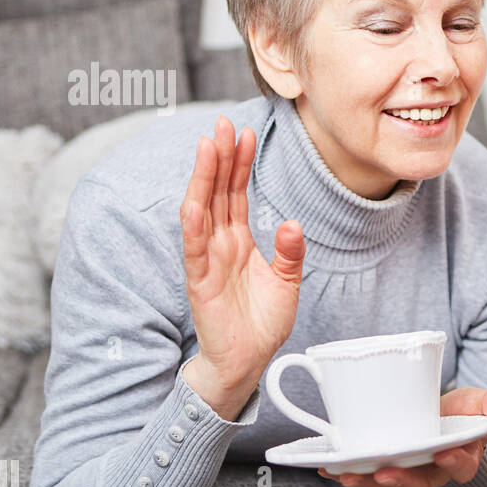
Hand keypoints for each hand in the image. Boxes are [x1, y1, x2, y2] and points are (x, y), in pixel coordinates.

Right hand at [180, 116, 305, 415]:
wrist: (247, 361)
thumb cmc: (261, 322)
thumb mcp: (287, 280)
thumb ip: (289, 251)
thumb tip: (292, 222)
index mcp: (239, 241)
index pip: (236, 194)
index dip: (239, 164)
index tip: (245, 134)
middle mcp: (220, 245)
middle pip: (218, 193)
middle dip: (221, 159)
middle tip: (224, 125)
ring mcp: (207, 260)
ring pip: (202, 211)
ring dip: (204, 179)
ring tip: (208, 148)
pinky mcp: (200, 281)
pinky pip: (195, 248)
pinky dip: (194, 224)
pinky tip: (195, 201)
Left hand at [318, 387, 486, 486]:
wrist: (445, 416)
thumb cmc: (466, 411)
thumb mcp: (483, 402)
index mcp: (462, 458)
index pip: (462, 467)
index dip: (454, 463)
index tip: (444, 452)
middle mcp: (433, 471)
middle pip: (418, 484)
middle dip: (400, 481)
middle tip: (385, 473)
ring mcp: (408, 470)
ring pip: (388, 483)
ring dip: (367, 482)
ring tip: (347, 475)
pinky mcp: (386, 464)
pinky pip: (365, 473)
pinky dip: (345, 472)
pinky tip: (328, 467)